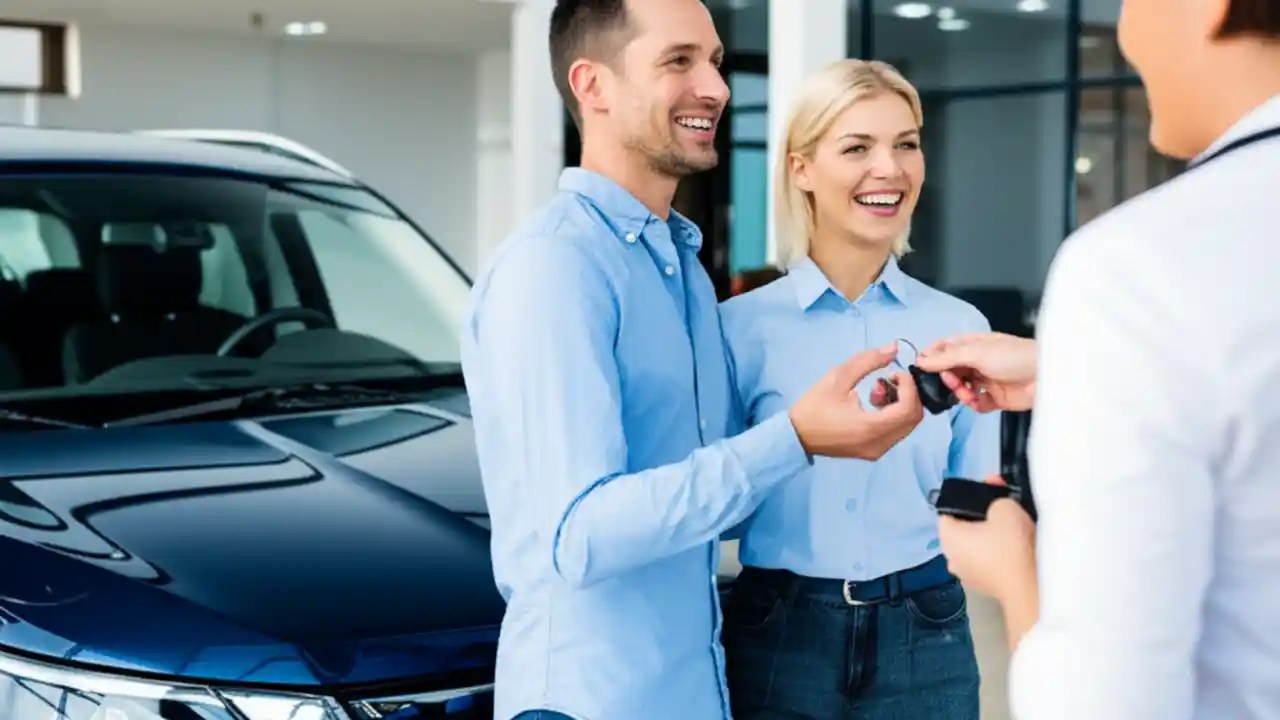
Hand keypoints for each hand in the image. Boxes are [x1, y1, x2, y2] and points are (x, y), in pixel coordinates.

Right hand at [788, 342, 923, 460]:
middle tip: (888, 380)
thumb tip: (893, 347)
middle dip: (907, 394)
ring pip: (907, 425)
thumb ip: (868, 361)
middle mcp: (879, 444)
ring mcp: (877, 451)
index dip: (909, 386)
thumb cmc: (814, 407)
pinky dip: (893, 415)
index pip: (908, 408)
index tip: (894, 372)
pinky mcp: (874, 452)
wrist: (796, 435)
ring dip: (900, 404)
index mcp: (870, 428)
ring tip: (876, 391)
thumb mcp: (838, 378)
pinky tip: (874, 404)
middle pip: (913, 418)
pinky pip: (896, 431)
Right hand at [914, 332, 1036, 411]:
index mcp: (973, 344)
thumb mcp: (976, 352)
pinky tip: (978, 400)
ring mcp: (987, 379)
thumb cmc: (1016, 356)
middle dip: (946, 377)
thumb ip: (947, 358)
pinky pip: (976, 403)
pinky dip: (973, 404)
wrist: (1047, 377)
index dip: (932, 356)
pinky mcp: (995, 397)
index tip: (921, 367)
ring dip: (959, 392)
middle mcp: (978, 360)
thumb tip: (921, 360)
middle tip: (951, 380)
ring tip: (967, 393)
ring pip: (961, 388)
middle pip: (951, 370)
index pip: (945, 348)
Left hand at [937, 475, 1036, 604]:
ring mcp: (967, 575)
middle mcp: (951, 558)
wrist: (1031, 585)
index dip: (969, 498)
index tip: (989, 493)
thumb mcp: (1004, 506)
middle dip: (983, 516)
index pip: (950, 510)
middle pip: (965, 529)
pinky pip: (989, 562)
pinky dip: (999, 553)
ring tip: (1014, 525)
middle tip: (1004, 504)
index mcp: (947, 537)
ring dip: (992, 536)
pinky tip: (1018, 548)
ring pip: (978, 547)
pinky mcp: (985, 587)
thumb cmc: (1011, 544)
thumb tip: (995, 505)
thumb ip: (994, 499)